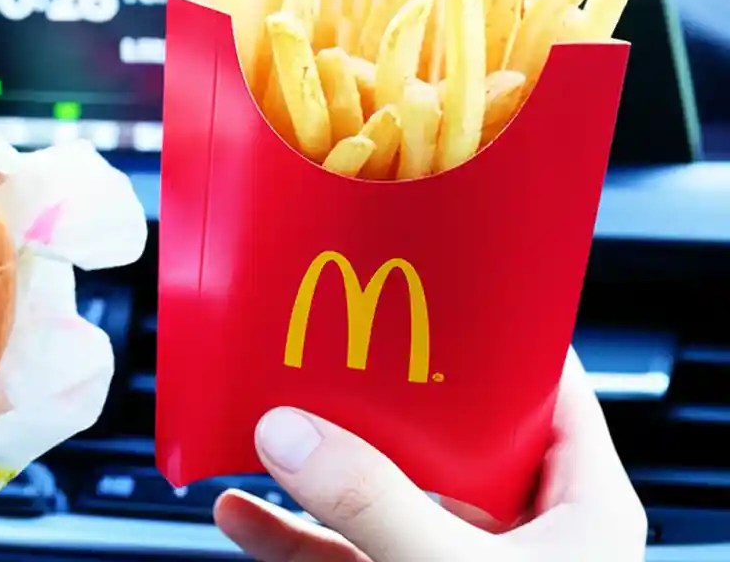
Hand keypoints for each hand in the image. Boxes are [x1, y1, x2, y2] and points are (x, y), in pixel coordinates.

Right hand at [214, 350, 645, 560]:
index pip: (547, 391)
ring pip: (383, 500)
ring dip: (317, 471)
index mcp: (585, 509)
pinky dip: (292, 539)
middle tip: (323, 351)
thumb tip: (290, 433)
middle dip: (375, 403)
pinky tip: (243, 516)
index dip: (494, 339)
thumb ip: (373, 505)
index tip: (427, 293)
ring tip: (258, 429)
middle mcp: (524, 536)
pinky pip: (344, 559)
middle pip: (446, 441)